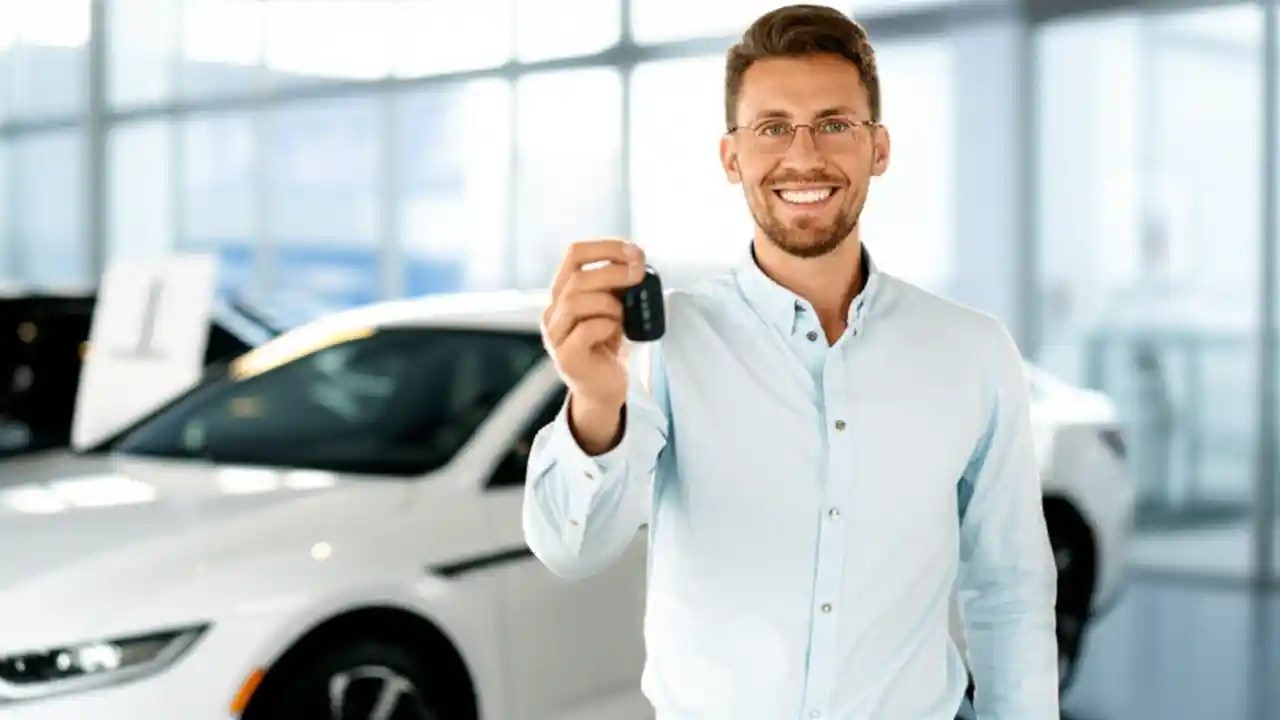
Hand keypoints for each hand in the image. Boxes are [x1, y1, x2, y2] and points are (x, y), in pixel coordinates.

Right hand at [541, 240, 646, 450]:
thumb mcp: (614, 308)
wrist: (603, 389)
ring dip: (609, 303)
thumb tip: (637, 262)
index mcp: (563, 293)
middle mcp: (553, 311)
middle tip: (639, 274)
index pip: (575, 254)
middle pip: (577, 278)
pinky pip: (585, 330)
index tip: (635, 252)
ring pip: (575, 301)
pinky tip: (616, 333)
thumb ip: (618, 286)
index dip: (606, 247)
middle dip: (614, 271)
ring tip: (623, 316)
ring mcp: (555, 335)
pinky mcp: (566, 357)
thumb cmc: (607, 345)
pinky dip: (606, 325)